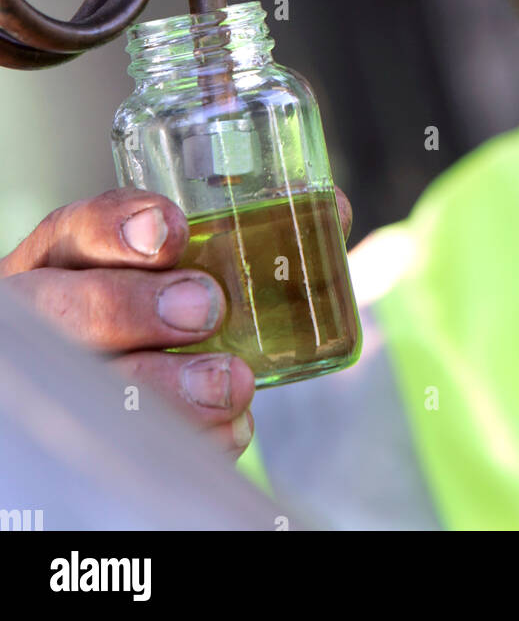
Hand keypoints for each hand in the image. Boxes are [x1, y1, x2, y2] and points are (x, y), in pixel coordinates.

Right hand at [0, 185, 353, 458]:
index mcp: (69, 255)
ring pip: (92, 386)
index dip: (117, 228)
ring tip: (232, 381)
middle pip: (68, 309)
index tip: (174, 232)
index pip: (76, 229)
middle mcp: (51, 311)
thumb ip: (241, 234)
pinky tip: (234, 426)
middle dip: (135, 306)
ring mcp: (64, 377)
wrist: (128, 372)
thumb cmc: (158, 296)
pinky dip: (190, 438)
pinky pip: (130, 445)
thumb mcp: (177, 255)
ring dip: (166, 385)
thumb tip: (330, 209)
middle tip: (206, 307)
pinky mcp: (96, 431)